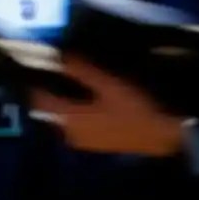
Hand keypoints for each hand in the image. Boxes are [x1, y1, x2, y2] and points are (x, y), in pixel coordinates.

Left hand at [30, 55, 184, 156]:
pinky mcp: (95, 143)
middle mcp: (69, 132)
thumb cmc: (136, 109)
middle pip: (51, 109)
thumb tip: (59, 56)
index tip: (41, 62)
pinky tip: (93, 100)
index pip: (39, 99)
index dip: (36, 80)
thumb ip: (82, 71)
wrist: (162, 137)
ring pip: (65, 116)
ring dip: (68, 100)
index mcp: (68, 118)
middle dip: (55, 88)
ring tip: (79, 81)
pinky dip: (79, 110)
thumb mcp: (109, 85)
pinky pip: (77, 123)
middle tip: (63, 67)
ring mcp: (82, 141)